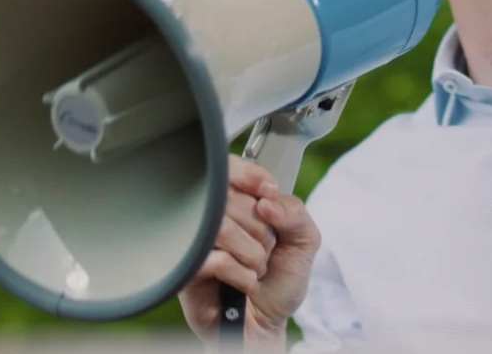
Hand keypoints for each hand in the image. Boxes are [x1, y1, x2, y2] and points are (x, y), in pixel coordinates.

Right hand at [178, 156, 320, 348]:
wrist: (267, 324)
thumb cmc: (279, 281)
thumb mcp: (303, 241)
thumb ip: (296, 213)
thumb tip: (269, 202)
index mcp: (238, 202)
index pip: (232, 168)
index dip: (253, 177)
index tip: (269, 194)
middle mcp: (212, 217)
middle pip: (230, 198)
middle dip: (261, 228)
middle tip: (267, 247)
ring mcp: (196, 242)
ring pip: (222, 227)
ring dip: (252, 252)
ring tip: (257, 267)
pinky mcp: (188, 270)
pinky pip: (216, 259)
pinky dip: (241, 273)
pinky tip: (245, 282)